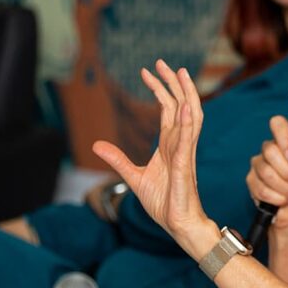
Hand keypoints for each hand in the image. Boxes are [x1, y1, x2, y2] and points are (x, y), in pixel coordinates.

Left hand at [92, 60, 217, 257]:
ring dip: (187, 94)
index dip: (159, 90)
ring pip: (190, 116)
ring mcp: (185, 153)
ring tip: (182, 74)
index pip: (168, 110)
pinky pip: (188, 140)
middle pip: (180, 106)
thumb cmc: (165, 203)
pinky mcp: (185, 166)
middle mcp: (180, 144)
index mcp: (170, 145)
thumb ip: (118, 159)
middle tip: (163, 62)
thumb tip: (96, 145)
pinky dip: (188, 122)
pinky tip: (185, 107)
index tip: (147, 71)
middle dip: (173, 83)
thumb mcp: (134, 177)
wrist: (178, 224)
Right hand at [246, 115, 287, 241]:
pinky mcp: (252, 183)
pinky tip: (282, 201)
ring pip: (266, 171)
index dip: (283, 136)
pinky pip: (260, 187)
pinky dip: (276, 198)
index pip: (277, 124)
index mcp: (286, 144)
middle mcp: (270, 152)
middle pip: (270, 149)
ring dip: (284, 188)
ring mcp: (259, 166)